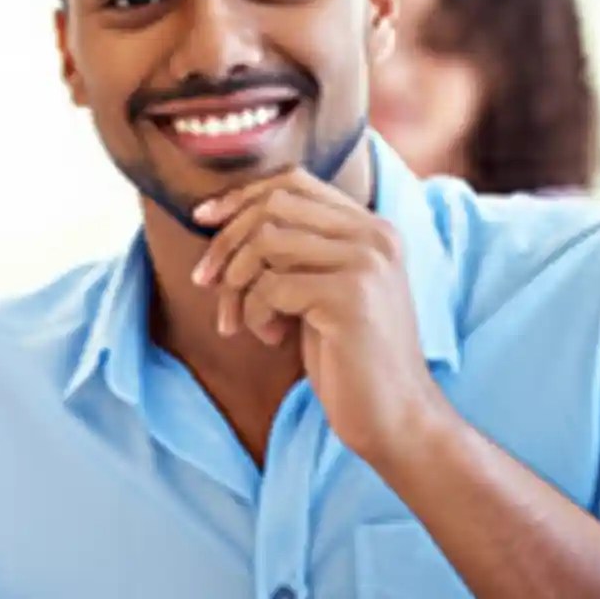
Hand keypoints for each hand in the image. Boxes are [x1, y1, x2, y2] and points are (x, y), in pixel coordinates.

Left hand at [191, 168, 452, 463]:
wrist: (396, 418)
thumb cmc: (349, 358)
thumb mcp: (321, 291)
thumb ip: (294, 252)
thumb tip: (223, 220)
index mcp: (370, 227)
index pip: (293, 182)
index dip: (240, 196)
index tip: (202, 219)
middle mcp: (374, 234)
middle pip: (273, 205)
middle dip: (226, 242)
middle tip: (205, 283)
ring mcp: (366, 262)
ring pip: (266, 241)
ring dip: (236, 283)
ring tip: (240, 321)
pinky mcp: (350, 296)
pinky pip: (271, 286)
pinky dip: (253, 313)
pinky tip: (272, 338)